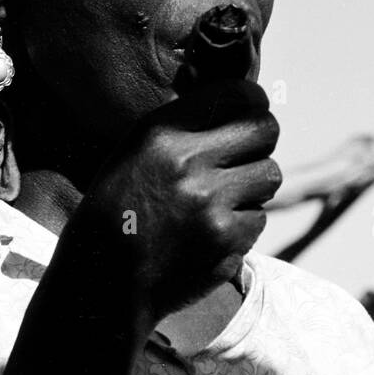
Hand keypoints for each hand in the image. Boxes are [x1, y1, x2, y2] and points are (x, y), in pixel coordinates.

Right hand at [69, 77, 281, 323]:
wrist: (103, 280)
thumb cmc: (117, 209)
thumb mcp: (136, 150)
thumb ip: (183, 125)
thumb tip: (236, 100)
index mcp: (163, 133)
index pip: (238, 94)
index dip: (251, 103)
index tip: (249, 114)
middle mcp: (189, 162)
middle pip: (266, 130)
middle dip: (261, 141)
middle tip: (245, 155)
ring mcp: (211, 204)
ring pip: (269, 174)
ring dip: (254, 185)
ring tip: (224, 198)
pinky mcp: (226, 240)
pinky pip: (260, 218)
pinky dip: (243, 224)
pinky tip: (213, 231)